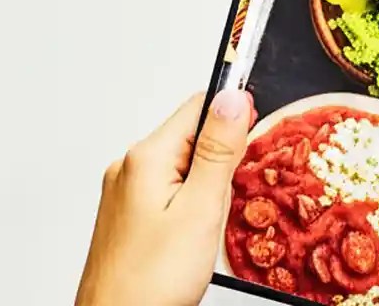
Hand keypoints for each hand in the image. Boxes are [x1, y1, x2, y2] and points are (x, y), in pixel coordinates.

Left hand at [75, 90, 254, 305]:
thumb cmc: (151, 281)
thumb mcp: (200, 210)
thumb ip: (218, 150)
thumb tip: (233, 97)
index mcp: (145, 158)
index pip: (200, 106)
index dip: (234, 119)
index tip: (252, 147)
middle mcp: (129, 169)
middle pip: (193, 138)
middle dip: (221, 164)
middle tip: (224, 204)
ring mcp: (126, 193)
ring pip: (184, 168)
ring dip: (207, 189)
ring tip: (206, 227)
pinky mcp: (129, 216)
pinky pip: (171, 192)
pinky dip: (191, 206)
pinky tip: (193, 237)